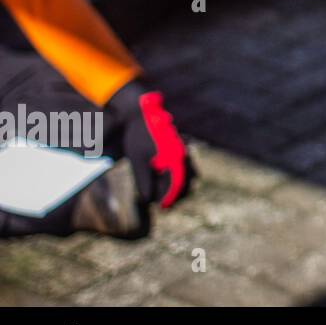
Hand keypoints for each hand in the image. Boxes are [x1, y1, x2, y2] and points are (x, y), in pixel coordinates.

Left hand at [106, 83, 188, 208]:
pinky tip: (166, 183)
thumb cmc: (138, 138)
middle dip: (176, 194)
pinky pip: (184, 167)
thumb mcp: (137, 160)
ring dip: (178, 187)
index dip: (170, 197)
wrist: (141, 116)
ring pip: (187, 174)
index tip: (162, 207)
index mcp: (174, 157)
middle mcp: (182, 154)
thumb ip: (143, 180)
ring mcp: (182, 151)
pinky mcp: (178, 149)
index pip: (177, 183)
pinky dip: (178, 178)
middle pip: (186, 180)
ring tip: (166, 197)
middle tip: (164, 205)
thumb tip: (148, 199)